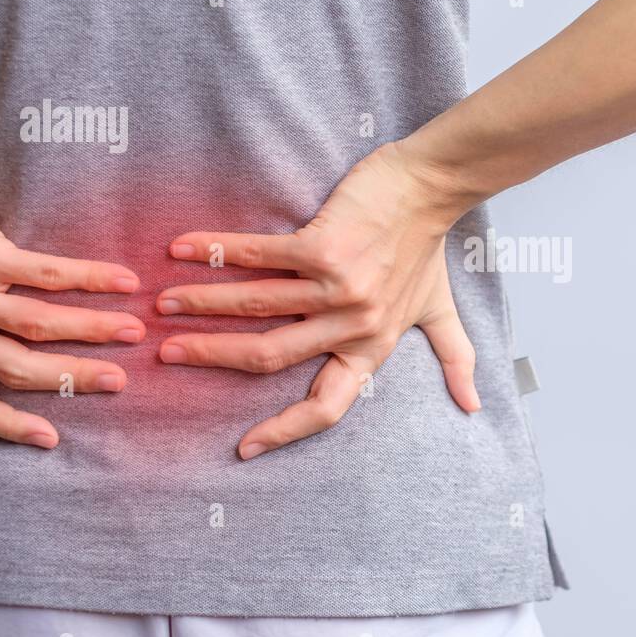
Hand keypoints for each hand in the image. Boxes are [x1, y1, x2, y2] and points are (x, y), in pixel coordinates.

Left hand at [0, 135, 144, 447]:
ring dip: (91, 330)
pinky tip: (123, 281)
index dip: (7, 428)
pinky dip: (90, 279)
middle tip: (118, 382)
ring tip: (133, 331)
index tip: (51, 440)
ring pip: (34, 325)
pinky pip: (46, 275)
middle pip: (14, 369)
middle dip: (71, 378)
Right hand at [156, 143, 479, 459]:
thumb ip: (454, 357)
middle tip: (167, 354)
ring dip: (201, 304)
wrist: (430, 188)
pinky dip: (215, 253)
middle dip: (212, 356)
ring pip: (254, 307)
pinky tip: (180, 250)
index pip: (327, 406)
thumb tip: (473, 406)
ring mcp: (337, 287)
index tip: (246, 448)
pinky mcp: (323, 246)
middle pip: (269, 355)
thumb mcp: (438, 310)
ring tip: (162, 303)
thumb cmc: (427, 247)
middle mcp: (353, 325)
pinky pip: (257, 256)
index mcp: (372, 348)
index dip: (285, 431)